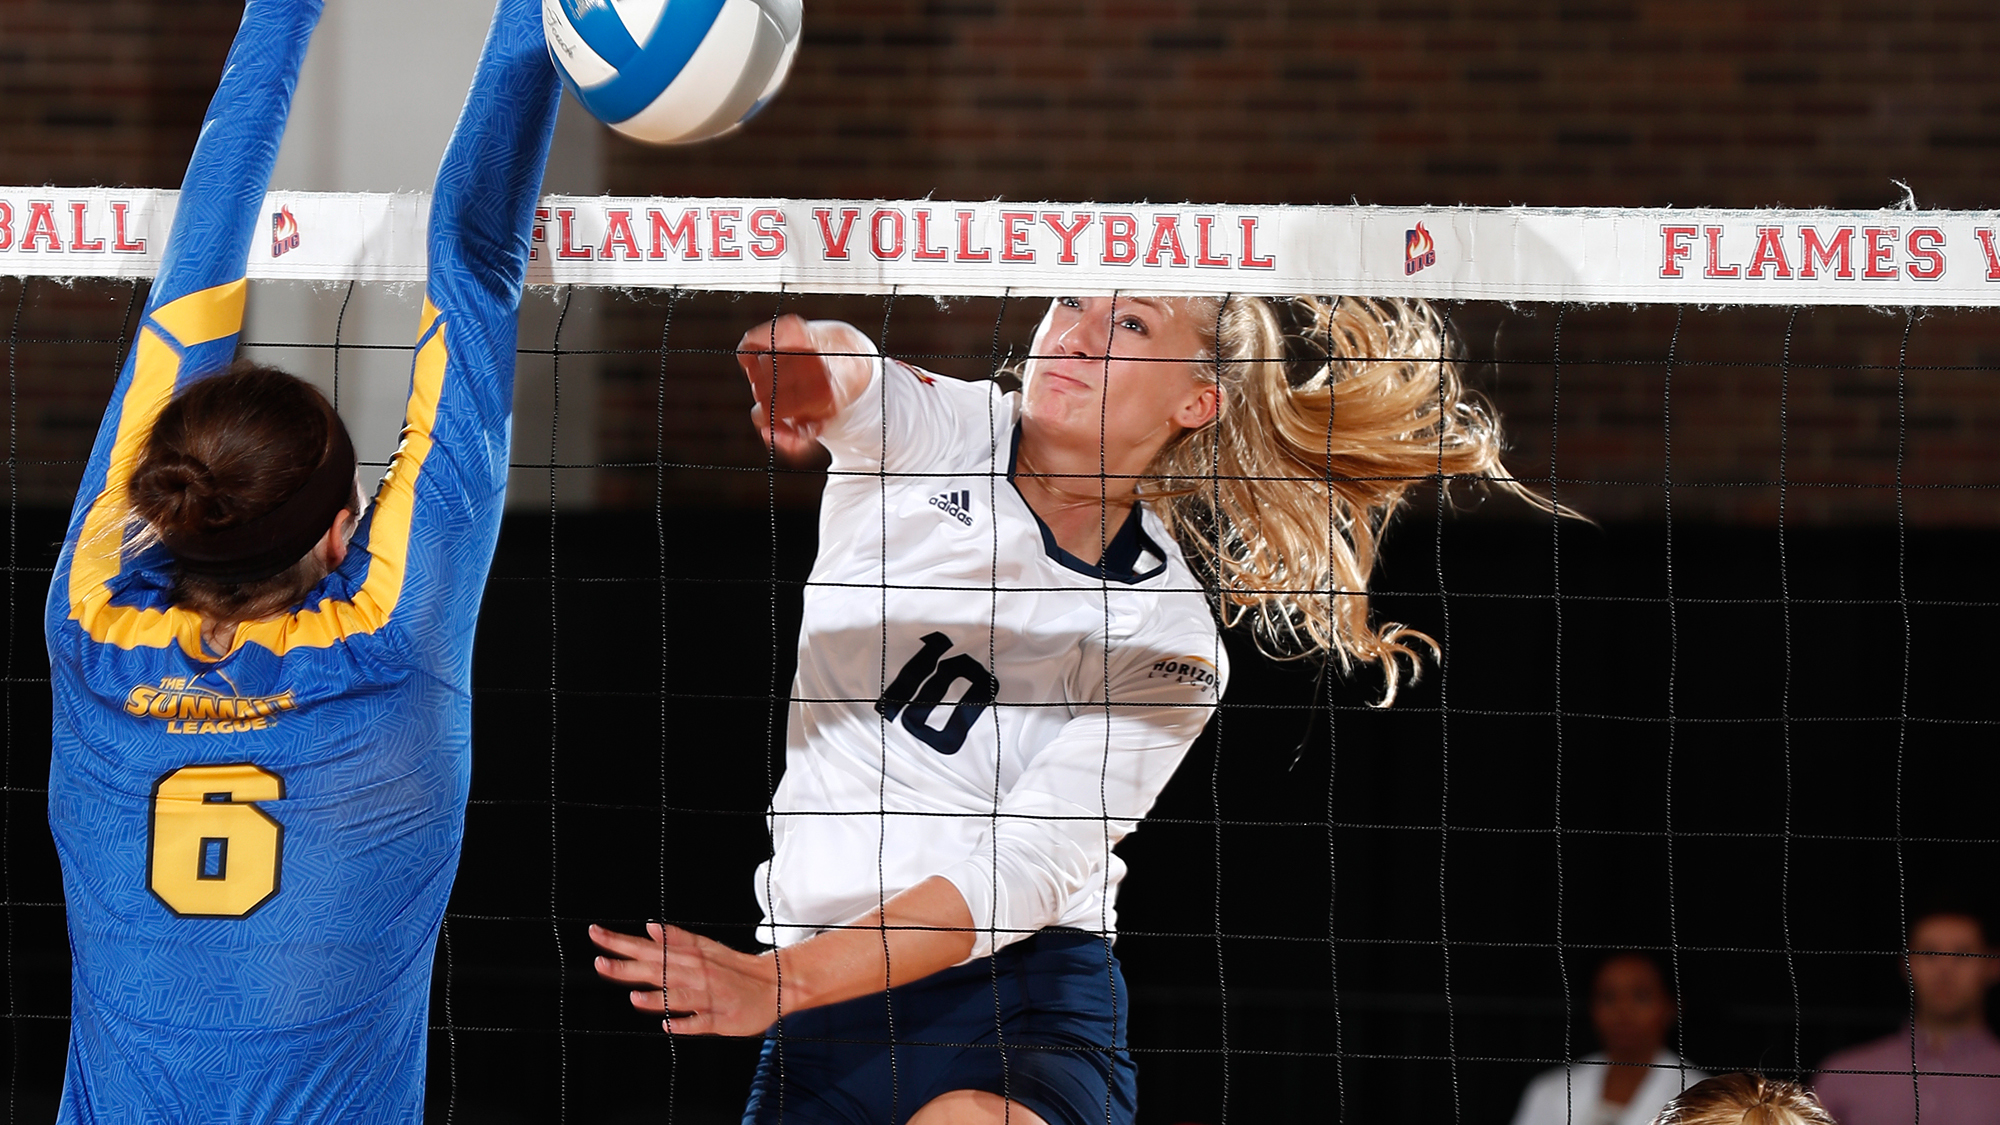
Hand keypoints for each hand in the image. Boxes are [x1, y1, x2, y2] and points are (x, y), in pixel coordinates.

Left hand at [590, 922, 780, 1036]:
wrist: (774, 983)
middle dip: (628, 968)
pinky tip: (669, 1026)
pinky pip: (701, 1023)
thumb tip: (649, 928)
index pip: (648, 949)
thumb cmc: (732, 967)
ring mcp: (709, 997)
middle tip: (599, 963)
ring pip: (680, 997)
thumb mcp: (705, 948)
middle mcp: (695, 974)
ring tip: (635, 999)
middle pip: (658, 970)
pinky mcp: (722, 1019)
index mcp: (688, 958)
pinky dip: (686, 1024)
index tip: (595, 934)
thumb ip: (677, 939)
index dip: (621, 943)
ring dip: (657, 998)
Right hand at [737, 314, 839, 459]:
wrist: (848, 358)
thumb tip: (768, 434)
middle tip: (778, 394)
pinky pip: (752, 341)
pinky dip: (750, 350)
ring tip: (777, 375)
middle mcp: (815, 366)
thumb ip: (794, 438)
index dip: (765, 416)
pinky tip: (761, 356)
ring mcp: (803, 344)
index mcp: (822, 395)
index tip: (774, 413)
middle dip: (764, 396)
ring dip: (759, 375)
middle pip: (760, 389)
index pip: (767, 411)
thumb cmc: (825, 396)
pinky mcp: (792, 326)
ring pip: (755, 368)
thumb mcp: (817, 424)